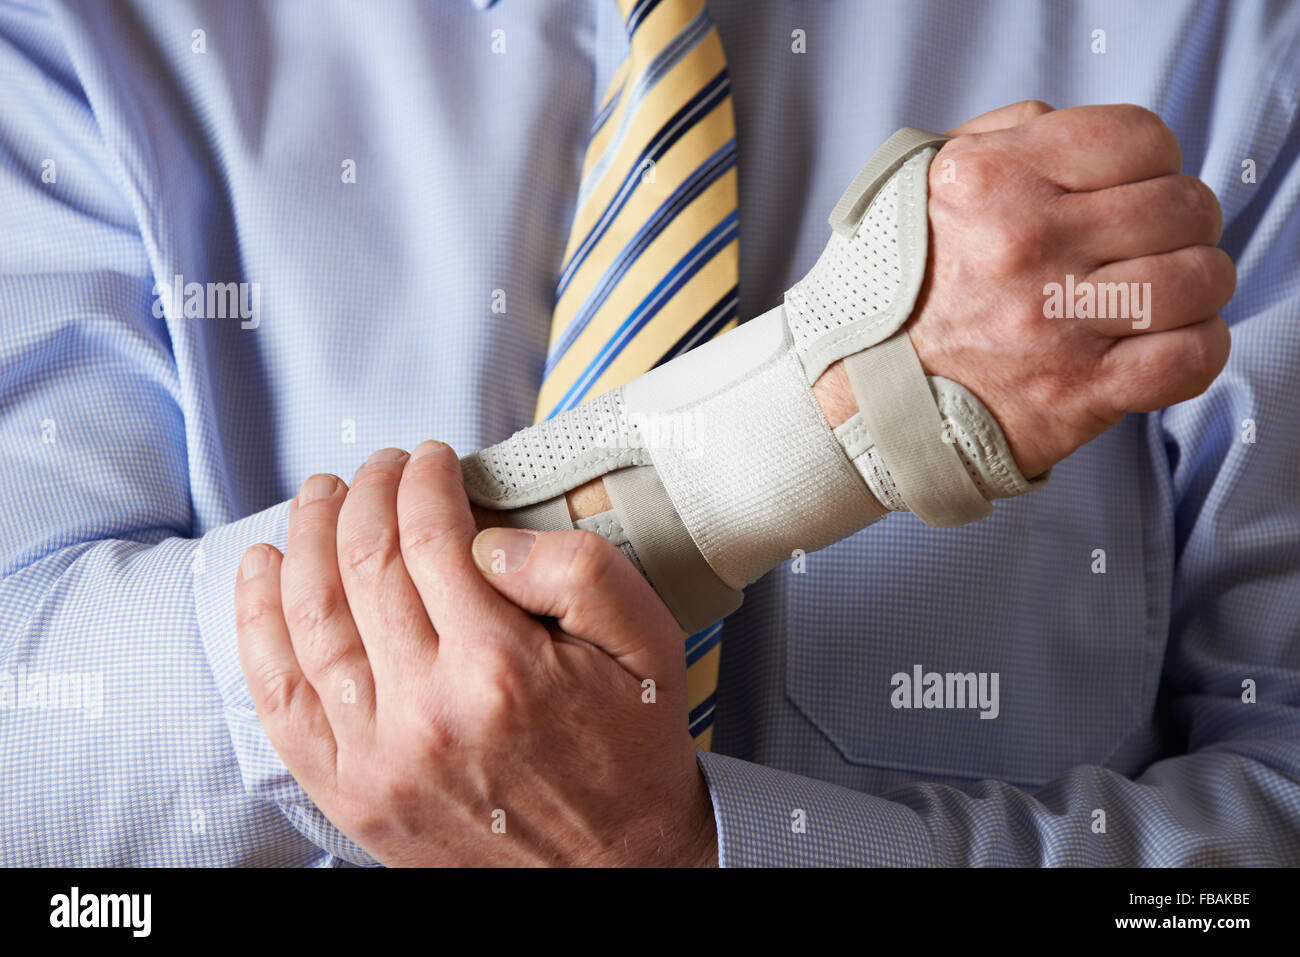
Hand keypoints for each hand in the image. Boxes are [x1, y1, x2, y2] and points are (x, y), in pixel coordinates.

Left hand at [233, 442, 716, 865]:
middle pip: (364, 565)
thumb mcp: (646, 646)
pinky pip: (277, 693)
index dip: (422, 479)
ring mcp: (376, 756)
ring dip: (304, 538)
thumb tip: (489, 537)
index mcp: (501, 668)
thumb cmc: (629, 751)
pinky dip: (256, 622)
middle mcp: (426, 711)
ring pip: (310, 617)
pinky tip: (260, 569)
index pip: (431, 537)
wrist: (612, 868)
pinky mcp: (348, 790)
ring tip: (318, 495)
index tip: (429, 458)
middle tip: (378, 466)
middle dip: (364, 494)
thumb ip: (580, 572)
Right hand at [821, 100, 1233, 479]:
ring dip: (1196, 286)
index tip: (1135, 190)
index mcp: (995, 181)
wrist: (856, 400)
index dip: (1154, 163)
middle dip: (1183, 224)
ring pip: (1197, 279)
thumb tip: (1071, 134)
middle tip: (1155, 247)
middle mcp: (1029, 245)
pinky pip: (1188, 357)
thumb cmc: (894, 294)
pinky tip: (1166, 344)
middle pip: (1181, 208)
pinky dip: (1197, 348)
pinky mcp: (1077, 392)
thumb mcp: (921, 186)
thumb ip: (1002, 142)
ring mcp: (1057, 322)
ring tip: (1163, 298)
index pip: (1140, 138)